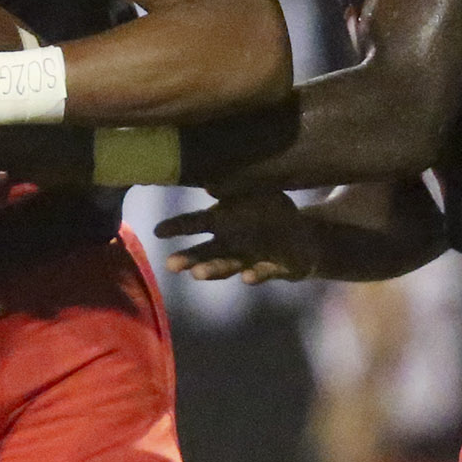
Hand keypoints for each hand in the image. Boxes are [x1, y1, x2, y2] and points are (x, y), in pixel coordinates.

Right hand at [154, 190, 321, 283]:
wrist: (304, 236)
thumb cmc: (271, 211)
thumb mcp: (255, 190)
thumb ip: (234, 187)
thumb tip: (208, 184)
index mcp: (223, 222)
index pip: (196, 224)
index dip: (177, 227)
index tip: (158, 231)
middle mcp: (230, 244)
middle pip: (206, 252)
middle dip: (189, 258)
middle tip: (169, 264)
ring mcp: (249, 258)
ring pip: (228, 266)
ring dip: (213, 270)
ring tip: (197, 275)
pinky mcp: (272, 269)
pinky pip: (263, 272)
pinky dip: (255, 275)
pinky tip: (246, 277)